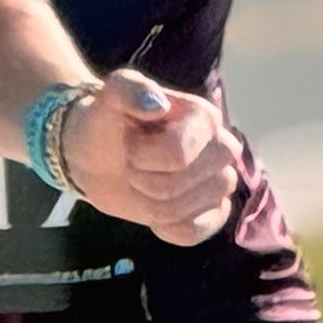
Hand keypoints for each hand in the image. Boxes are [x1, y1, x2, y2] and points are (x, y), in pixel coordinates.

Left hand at [61, 72, 241, 245]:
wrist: (99, 156)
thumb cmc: (108, 122)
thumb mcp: (109, 96)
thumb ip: (129, 89)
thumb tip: (157, 104)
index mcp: (205, 117)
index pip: (178, 154)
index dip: (142, 157)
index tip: (130, 145)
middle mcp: (222, 148)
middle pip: (180, 185)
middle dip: (144, 181)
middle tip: (134, 166)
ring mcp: (221, 182)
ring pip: (185, 212)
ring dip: (149, 204)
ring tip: (142, 184)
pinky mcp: (213, 212)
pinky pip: (194, 233)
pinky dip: (166, 228)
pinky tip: (155, 211)